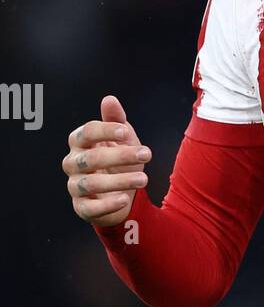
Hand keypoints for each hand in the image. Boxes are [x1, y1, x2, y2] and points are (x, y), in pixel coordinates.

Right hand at [63, 95, 150, 227]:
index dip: (105, 131)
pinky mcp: (81, 207)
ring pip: (91, 183)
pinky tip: (125, 199)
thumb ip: (116, 120)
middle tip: (147, 154)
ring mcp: (75, 185)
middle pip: (92, 158)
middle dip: (121, 156)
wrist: (121, 194)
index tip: (126, 132)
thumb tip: (109, 99)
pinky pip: (90, 208)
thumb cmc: (118, 161)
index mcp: (80, 142)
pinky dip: (108, 204)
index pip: (87, 132)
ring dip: (120, 181)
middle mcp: (73, 163)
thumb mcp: (122, 140)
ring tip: (144, 179)